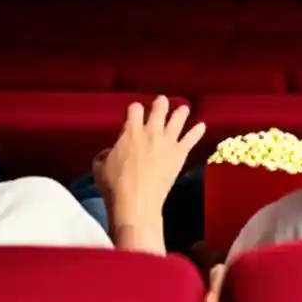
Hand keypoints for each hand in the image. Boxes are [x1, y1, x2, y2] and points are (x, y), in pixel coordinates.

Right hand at [95, 95, 205, 230]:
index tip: (135, 111)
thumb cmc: (115, 184)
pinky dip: (197, 132)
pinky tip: (202, 126)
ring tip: (184, 108)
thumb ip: (105, 154)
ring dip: (181, 112)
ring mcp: (167, 142)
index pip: (135, 109)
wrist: (136, 201)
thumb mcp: (99, 166)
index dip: (135, 108)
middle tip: (162, 101)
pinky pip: (191, 139)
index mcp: (131, 131)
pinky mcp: (179, 154)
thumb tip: (109, 152)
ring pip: (177, 120)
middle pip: (159, 109)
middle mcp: (151, 132)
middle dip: (161, 103)